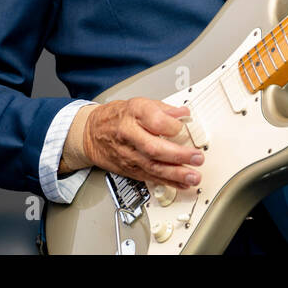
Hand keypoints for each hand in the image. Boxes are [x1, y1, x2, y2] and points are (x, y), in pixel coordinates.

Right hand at [68, 98, 204, 188]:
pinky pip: (149, 177)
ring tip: (192, 177)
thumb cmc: (116, 117)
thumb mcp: (138, 104)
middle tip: (196, 157)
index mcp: (133, 113)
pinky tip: (181, 184)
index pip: (155, 119)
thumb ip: (163, 109)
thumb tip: (183, 114)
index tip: (184, 126)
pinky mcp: (128, 169)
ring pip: (152, 167)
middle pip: (153, 148)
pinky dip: (167, 182)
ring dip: (175, 174)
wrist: (90, 133)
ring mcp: (128, 155)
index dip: (172, 125)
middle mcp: (129, 135)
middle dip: (178, 155)